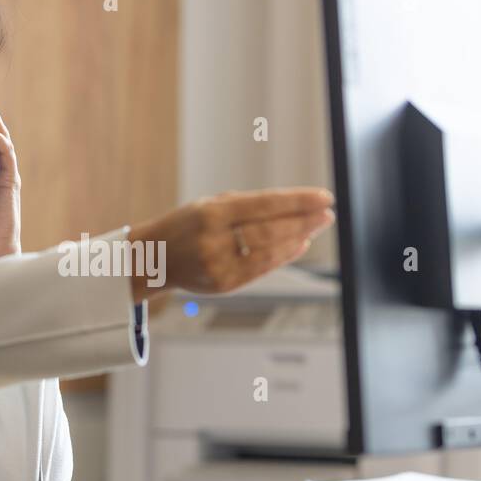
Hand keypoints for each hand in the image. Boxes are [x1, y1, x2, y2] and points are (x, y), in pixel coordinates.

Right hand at [125, 187, 334, 300]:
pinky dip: (284, 256)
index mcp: (212, 213)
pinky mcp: (223, 284)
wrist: (153, 258)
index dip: (298, 201)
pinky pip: (261, 269)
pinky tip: (299, 245)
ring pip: (269, 251)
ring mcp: (219, 265)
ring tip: (317, 227)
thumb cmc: (187, 226)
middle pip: (272, 229)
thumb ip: (247, 206)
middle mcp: (215, 239)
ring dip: (299, 238)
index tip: (324, 197)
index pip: (265, 204)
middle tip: (327, 214)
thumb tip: (293, 211)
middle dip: (304, 221)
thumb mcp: (209, 205)